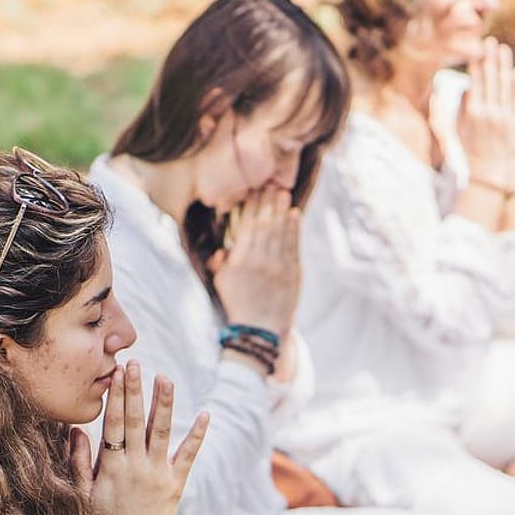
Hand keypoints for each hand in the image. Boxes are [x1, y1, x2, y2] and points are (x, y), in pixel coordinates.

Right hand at [69, 362, 207, 514]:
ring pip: (162, 432)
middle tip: (135, 363)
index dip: (115, 396)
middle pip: (135, 421)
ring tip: (165, 378)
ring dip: (164, 404)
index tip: (116, 373)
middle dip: (136, 390)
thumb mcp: (81, 496)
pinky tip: (205, 414)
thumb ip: (78, 462)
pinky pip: (188, 456)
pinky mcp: (176, 485)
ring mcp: (158, 474)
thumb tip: (76, 430)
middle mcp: (136, 466)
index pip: (112, 423)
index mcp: (111, 467)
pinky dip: (197, 435)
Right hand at [210, 187, 301, 338]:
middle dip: (267, 202)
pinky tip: (294, 215)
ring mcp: (278, 268)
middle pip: (264, 225)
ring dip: (282, 210)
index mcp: (238, 263)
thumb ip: (220, 264)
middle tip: (271, 183)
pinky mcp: (293, 274)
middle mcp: (258, 263)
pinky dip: (294, 229)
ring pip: (280, 233)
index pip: (246, 228)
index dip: (250, 207)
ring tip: (283, 192)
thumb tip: (224, 248)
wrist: (260, 331)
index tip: (253, 191)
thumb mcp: (221, 284)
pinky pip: (293, 246)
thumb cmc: (238, 306)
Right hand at [460, 37, 514, 189]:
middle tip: (490, 40)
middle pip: (489, 79)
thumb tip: (467, 86)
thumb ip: (463, 105)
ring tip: (503, 48)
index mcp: (471, 112)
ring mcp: (503, 116)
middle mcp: (487, 112)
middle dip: (490, 58)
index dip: (476, 64)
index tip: (476, 48)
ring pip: (503, 85)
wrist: (489, 168)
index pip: (474, 82)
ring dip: (503, 65)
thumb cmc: (470, 145)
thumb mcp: (459, 127)